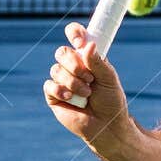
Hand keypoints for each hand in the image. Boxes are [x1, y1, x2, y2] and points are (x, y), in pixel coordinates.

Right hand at [45, 23, 129, 144]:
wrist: (107, 126)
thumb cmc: (111, 101)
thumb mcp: (109, 79)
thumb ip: (98, 62)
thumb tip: (88, 45)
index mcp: (87, 57)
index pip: (75, 36)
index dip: (74, 34)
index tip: (80, 41)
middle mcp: (72, 66)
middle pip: (62, 52)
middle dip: (74, 64)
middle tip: (89, 78)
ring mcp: (61, 80)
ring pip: (56, 69)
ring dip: (73, 82)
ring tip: (87, 94)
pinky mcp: (53, 95)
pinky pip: (49, 85)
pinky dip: (61, 90)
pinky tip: (71, 98)